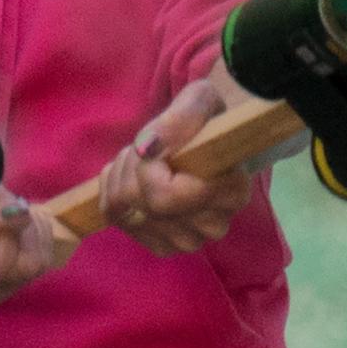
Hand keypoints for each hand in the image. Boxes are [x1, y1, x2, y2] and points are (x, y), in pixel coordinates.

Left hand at [99, 69, 266, 256]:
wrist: (207, 144)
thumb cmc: (207, 122)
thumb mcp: (201, 101)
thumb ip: (182, 117)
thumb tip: (147, 147)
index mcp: (231, 192)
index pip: (166, 196)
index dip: (147, 167)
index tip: (154, 143)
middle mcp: (214, 226)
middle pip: (143, 206)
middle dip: (131, 168)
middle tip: (148, 145)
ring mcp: (189, 242)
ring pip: (126, 214)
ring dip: (122, 178)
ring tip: (145, 161)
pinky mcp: (164, 246)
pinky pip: (119, 221)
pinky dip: (115, 195)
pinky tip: (135, 180)